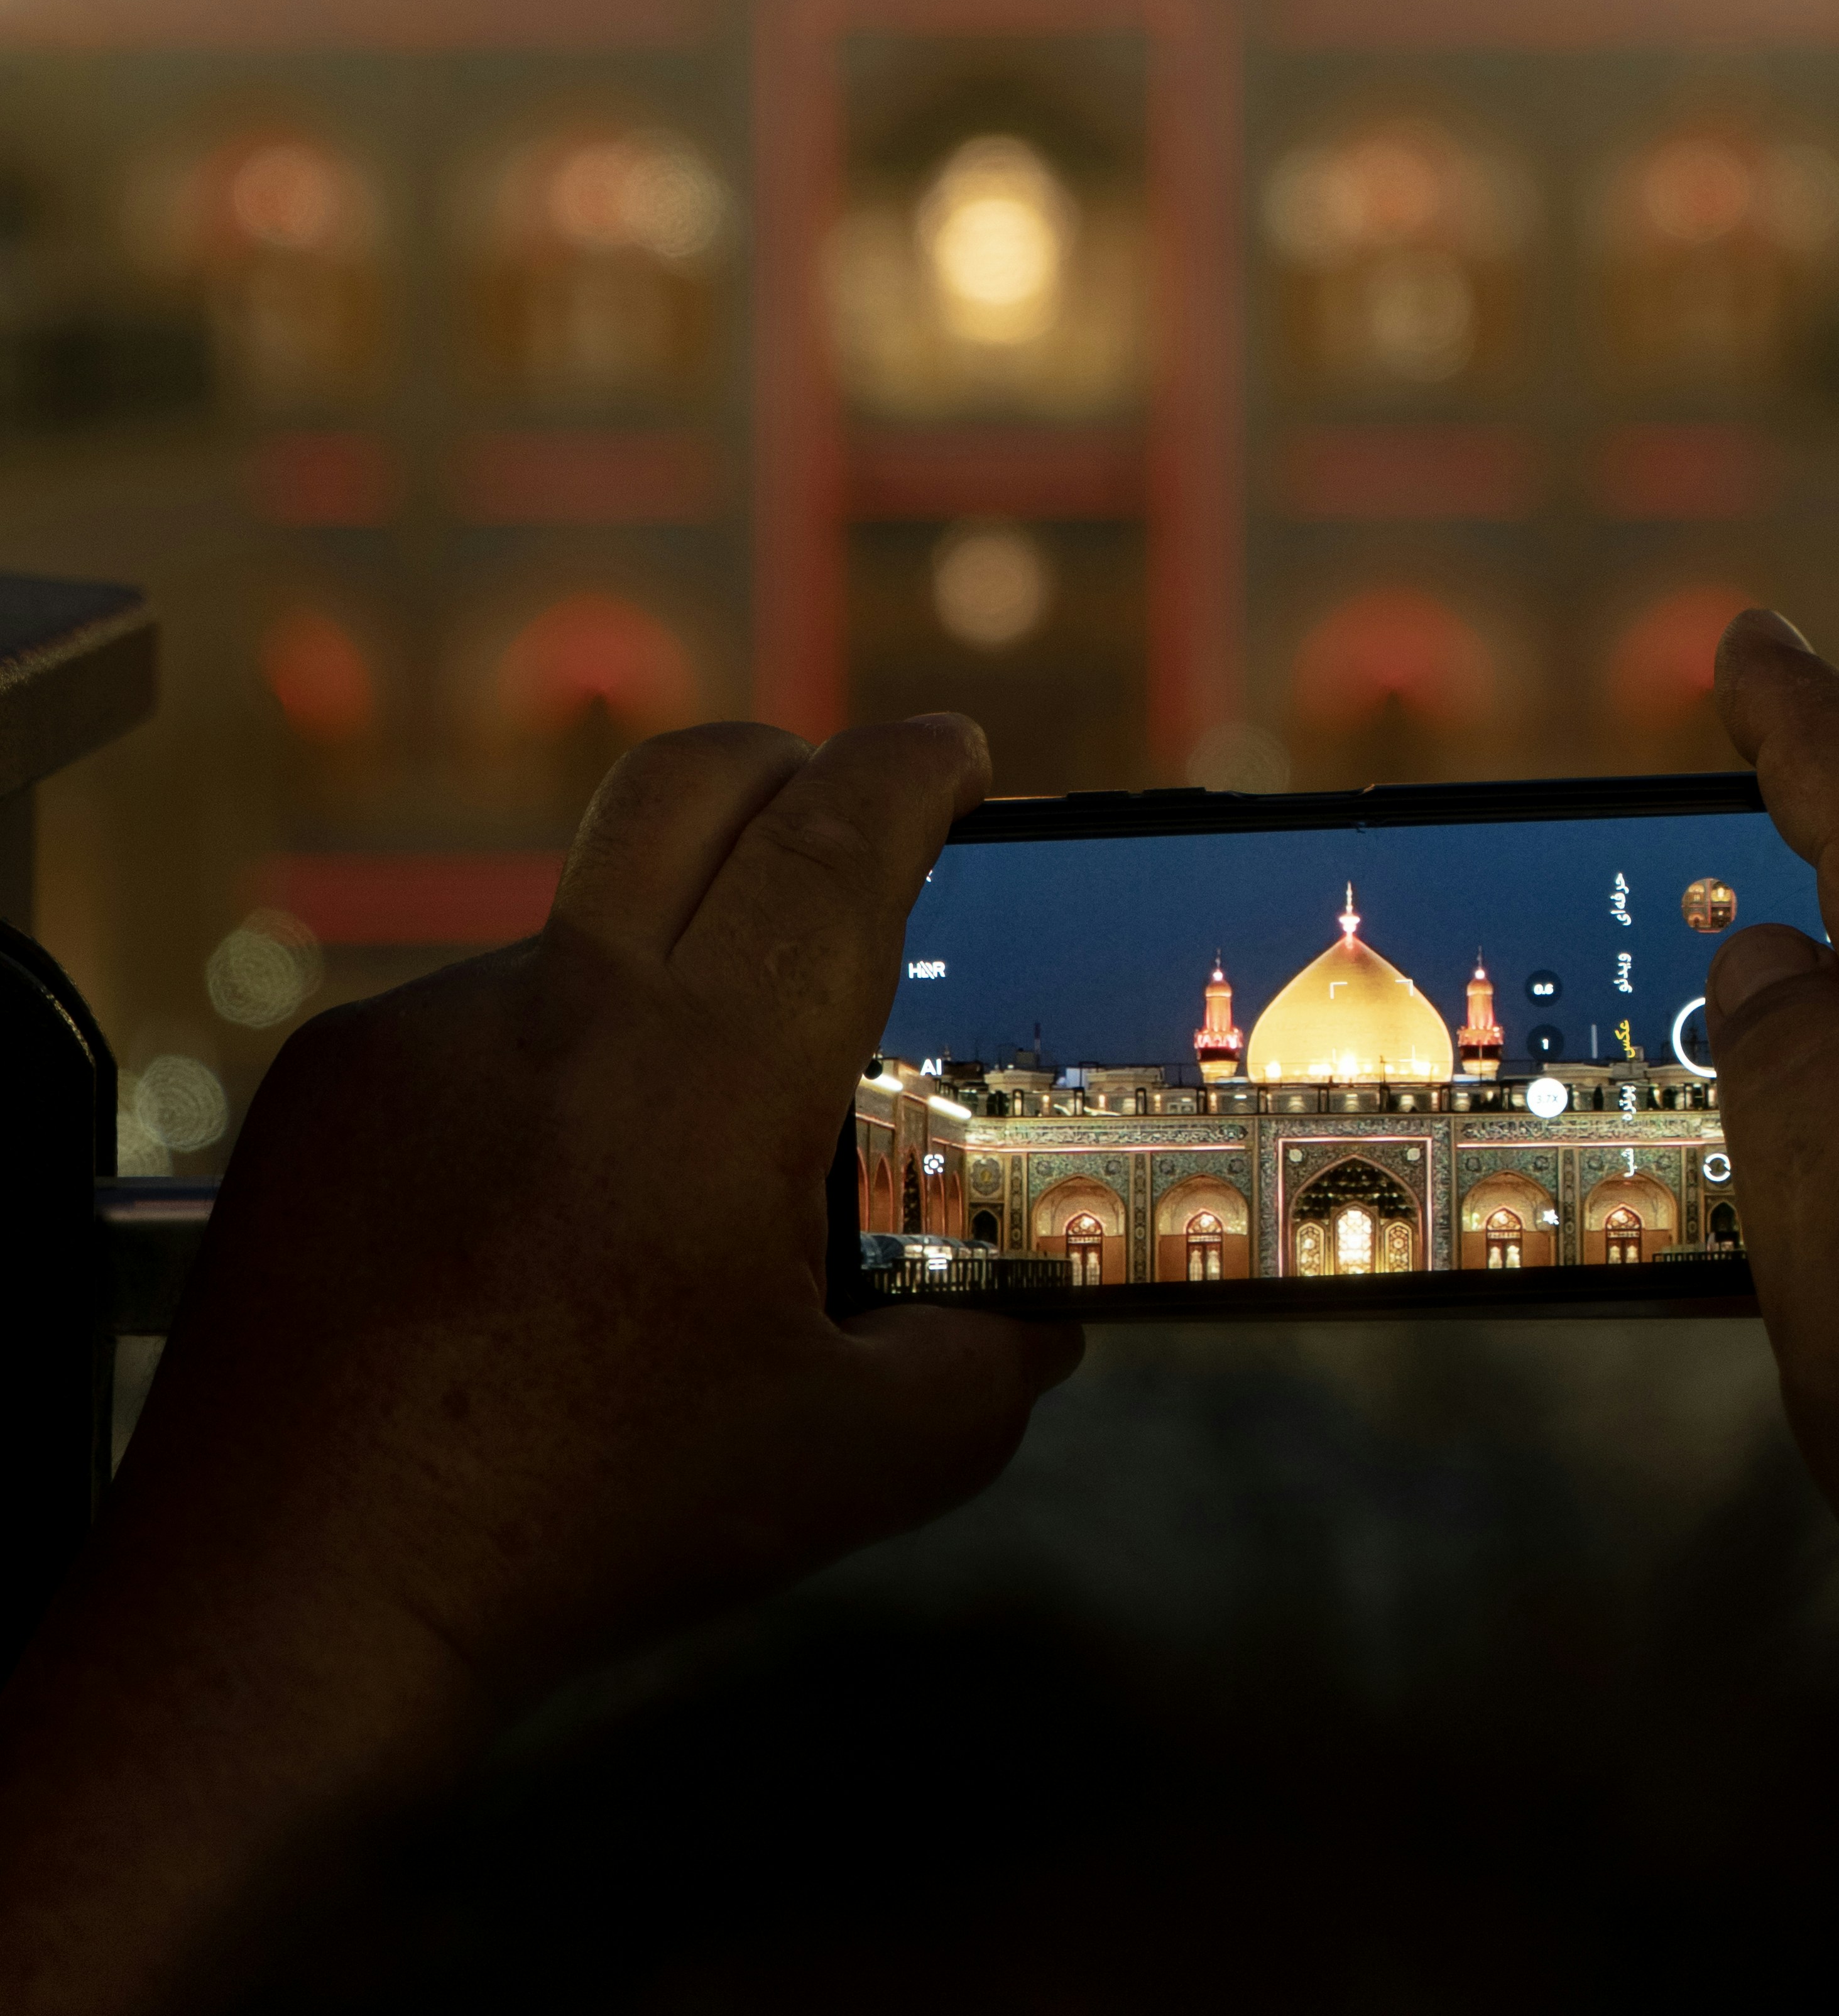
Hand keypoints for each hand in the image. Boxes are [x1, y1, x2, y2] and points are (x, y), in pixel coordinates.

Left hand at [0, 713, 1077, 2014]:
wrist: (290, 1598)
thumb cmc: (581, 1525)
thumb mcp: (845, 1468)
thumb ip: (980, 1376)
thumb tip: (1039, 1323)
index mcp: (711, 1071)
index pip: (837, 839)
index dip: (913, 769)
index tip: (954, 749)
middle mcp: (563, 1007)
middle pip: (690, 782)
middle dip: (789, 768)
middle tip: (839, 814)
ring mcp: (425, 1032)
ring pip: (574, 928)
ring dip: (647, 970)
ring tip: (666, 1133)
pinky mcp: (326, 1081)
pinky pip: (463, 1026)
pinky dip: (528, 1075)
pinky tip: (526, 1212)